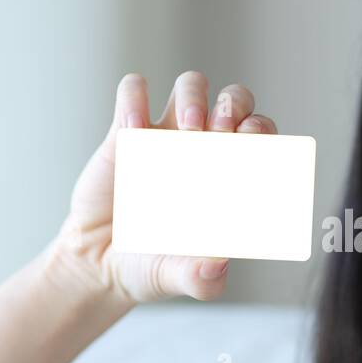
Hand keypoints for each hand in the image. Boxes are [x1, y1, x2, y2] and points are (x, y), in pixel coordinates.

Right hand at [48, 71, 278, 306]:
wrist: (98, 264)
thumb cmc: (151, 266)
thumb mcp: (178, 277)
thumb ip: (202, 278)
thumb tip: (219, 265)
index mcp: (229, 175)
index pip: (261, 137)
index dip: (264, 134)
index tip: (252, 150)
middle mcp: (204, 149)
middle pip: (235, 100)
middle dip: (236, 106)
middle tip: (222, 134)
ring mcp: (165, 135)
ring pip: (191, 84)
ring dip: (194, 96)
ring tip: (188, 128)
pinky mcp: (126, 131)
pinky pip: (133, 90)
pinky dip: (135, 97)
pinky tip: (133, 128)